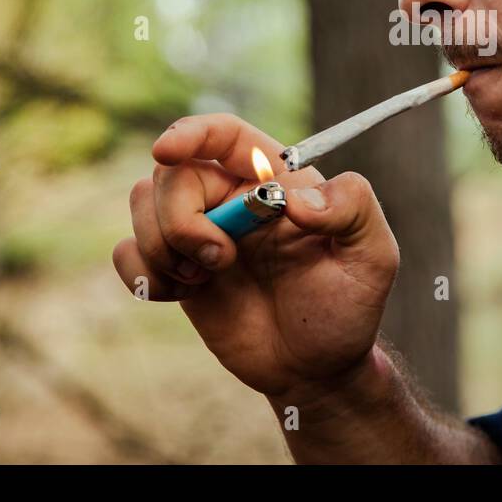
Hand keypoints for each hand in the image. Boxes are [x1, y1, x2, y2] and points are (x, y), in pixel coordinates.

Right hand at [112, 114, 399, 401]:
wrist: (317, 368)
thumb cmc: (348, 307)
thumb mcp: (373, 256)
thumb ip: (353, 210)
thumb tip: (298, 201)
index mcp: (275, 180)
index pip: (224, 134)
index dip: (191, 132)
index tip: (166, 150)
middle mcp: (232, 197)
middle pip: (172, 173)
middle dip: (180, 218)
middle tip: (221, 259)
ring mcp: (200, 232)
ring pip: (142, 204)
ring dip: (162, 246)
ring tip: (207, 280)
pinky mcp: (175, 270)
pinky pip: (128, 252)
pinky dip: (143, 273)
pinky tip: (184, 295)